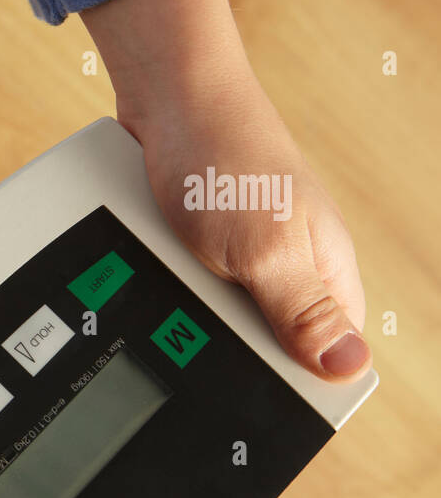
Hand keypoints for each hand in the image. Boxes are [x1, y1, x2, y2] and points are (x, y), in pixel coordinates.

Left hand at [82, 0, 371, 381]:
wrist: (166, 100)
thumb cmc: (221, 160)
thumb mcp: (263, 249)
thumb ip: (299, 310)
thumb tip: (348, 366)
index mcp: (327, 273)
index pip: (331, 357)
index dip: (295, 386)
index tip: (249, 397)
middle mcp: (293, 267)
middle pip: (266, 346)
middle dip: (225, 347)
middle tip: (198, 325)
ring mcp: (246, 256)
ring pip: (217, 320)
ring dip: (188, 316)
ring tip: (176, 286)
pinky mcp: (204, 246)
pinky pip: (185, 289)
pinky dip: (165, 287)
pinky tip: (151, 274)